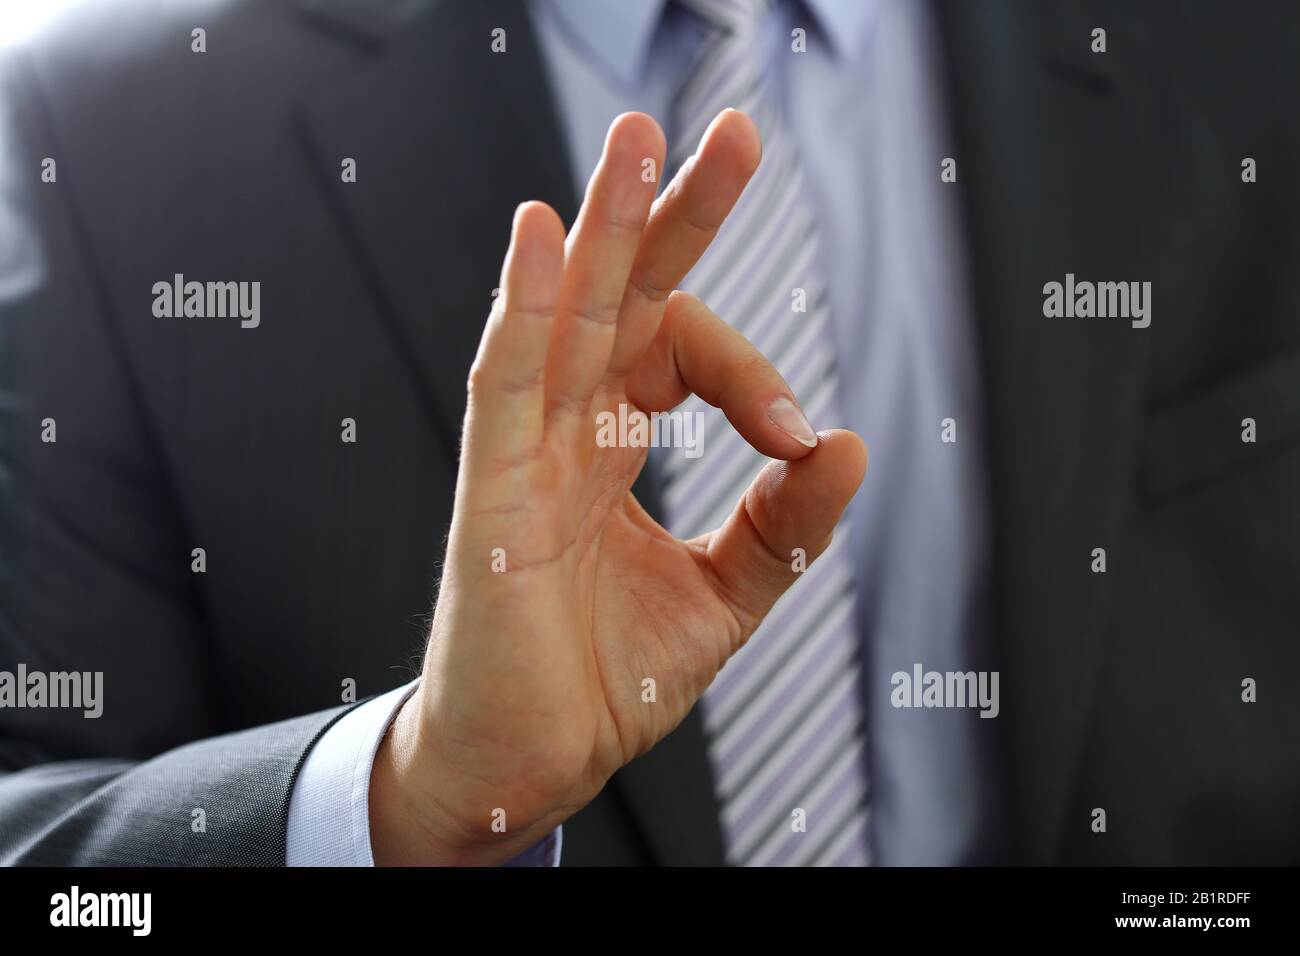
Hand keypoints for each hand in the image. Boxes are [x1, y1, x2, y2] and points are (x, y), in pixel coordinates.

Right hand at [369, 110, 866, 864]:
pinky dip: (516, 310)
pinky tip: (538, 238)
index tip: (801, 435)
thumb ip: (782, 529)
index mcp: (614, 444)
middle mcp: (568, 430)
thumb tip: (850, 447)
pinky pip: (501, 384)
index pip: (682, 353)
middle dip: (672, 211)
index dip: (753, 372)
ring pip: (561, 314)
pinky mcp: (490, 494)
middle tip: (730, 133)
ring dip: (601, 225)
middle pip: (621, 295)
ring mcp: (524, 453)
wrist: (534, 766)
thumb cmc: (601, 679)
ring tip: (638, 139)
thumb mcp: (722, 598)